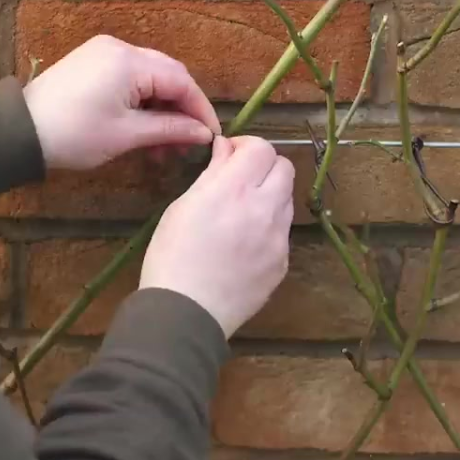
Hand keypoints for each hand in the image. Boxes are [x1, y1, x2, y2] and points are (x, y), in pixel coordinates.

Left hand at [22, 35, 221, 170]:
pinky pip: (130, 79)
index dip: (200, 110)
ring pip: (149, 79)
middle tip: (185, 146)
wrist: (20, 132)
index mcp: (130, 61)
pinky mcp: (92, 63)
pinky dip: (142, 103)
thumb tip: (203, 134)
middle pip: (168, 76)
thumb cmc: (75, 135)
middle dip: (181, 111)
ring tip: (163, 148)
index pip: (181, 81)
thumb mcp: (127, 135)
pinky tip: (144, 131)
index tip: (211, 138)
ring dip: (161, 110)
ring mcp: (104, 53)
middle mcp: (120, 48)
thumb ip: (170, 130)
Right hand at [139, 136, 294, 338]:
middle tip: (240, 179)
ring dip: (269, 194)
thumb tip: (227, 149)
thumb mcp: (183, 207)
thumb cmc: (172, 257)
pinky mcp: (282, 262)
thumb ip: (212, 174)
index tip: (229, 156)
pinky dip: (268, 227)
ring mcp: (278, 238)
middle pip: (285, 167)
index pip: (261, 148)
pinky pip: (282, 232)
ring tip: (241, 213)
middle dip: (264, 166)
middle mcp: (264, 209)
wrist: (187, 313)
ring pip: (287, 199)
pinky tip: (243, 244)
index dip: (246, 145)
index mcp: (234, 190)